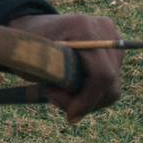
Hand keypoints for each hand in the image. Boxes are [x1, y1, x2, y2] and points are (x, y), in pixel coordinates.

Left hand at [6, 14, 123, 123]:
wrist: (36, 26)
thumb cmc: (28, 44)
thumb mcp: (27, 58)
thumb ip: (46, 77)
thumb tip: (71, 111)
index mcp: (82, 28)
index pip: (101, 73)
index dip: (88, 100)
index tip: (71, 116)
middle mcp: (104, 31)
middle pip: (110, 83)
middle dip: (84, 102)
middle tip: (54, 99)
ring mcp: (113, 39)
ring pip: (112, 87)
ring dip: (87, 99)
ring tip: (58, 92)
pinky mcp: (115, 48)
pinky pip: (111, 82)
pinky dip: (92, 92)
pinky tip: (70, 87)